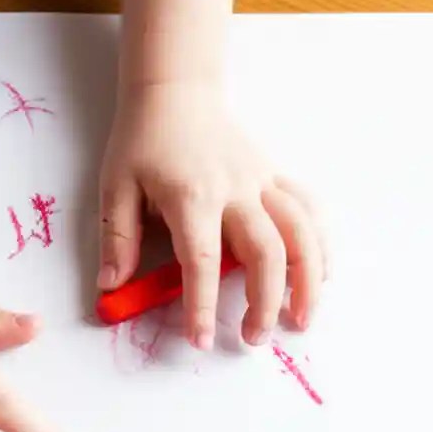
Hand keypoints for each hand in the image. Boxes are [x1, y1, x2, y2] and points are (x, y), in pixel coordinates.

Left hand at [98, 82, 329, 347]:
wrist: (176, 91)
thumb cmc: (142, 140)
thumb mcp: (116, 186)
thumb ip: (118, 238)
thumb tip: (111, 287)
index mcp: (191, 196)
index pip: (202, 261)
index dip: (202, 305)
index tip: (201, 340)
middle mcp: (235, 190)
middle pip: (265, 252)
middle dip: (265, 302)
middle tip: (253, 339)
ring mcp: (261, 182)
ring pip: (300, 232)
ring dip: (308, 278)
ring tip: (303, 318)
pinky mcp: (275, 176)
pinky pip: (308, 210)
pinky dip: (320, 243)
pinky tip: (321, 273)